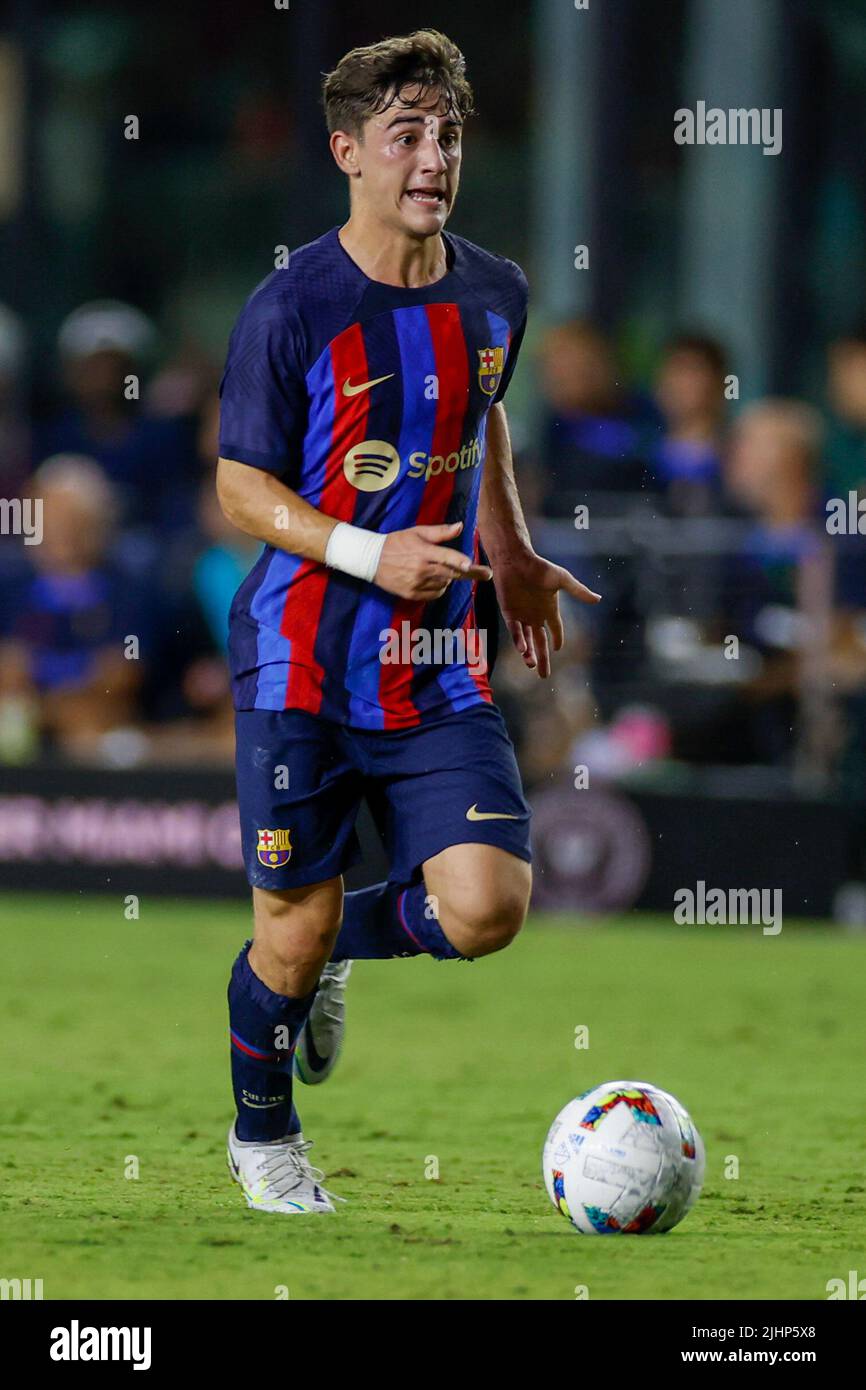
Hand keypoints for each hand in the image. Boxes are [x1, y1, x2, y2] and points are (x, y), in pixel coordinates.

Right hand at [374, 521, 491, 600]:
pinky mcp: (412, 594)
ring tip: (441, 569)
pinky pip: (435, 594)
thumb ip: (440, 532)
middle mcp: (421, 569)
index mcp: (423, 552)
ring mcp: (416, 584)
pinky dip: (440, 588)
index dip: (459, 561)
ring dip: (449, 578)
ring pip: (445, 584)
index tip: (472, 565)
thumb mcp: (417, 532)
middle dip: (471, 573)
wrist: (371, 560)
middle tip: (487, 574)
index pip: (445, 557)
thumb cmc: (396, 542)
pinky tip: (434, 580)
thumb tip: (460, 527)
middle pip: (452, 574)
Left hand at [494, 549, 600, 677]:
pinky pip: (514, 631)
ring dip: (529, 653)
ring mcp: (521, 616)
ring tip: (532, 666)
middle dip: (542, 658)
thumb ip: (578, 591)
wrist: (516, 559)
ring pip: (526, 640)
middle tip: (544, 676)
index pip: (555, 629)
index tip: (559, 650)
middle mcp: (535, 615)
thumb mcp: (562, 579)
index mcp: (549, 608)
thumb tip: (598, 599)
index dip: (558, 639)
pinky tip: (524, 650)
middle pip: (540, 642)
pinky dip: (519, 640)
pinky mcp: (509, 613)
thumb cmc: (539, 566)